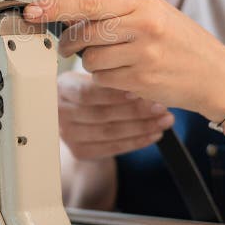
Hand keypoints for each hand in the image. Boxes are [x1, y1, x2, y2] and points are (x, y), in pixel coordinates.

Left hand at [26, 0, 224, 120]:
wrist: (215, 74)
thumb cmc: (181, 40)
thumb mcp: (152, 13)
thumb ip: (114, 12)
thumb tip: (68, 16)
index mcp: (143, 3)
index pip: (89, 3)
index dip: (56, 8)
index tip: (34, 11)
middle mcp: (143, 27)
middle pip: (83, 34)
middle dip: (67, 42)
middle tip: (66, 45)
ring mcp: (143, 56)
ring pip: (90, 60)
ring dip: (91, 61)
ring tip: (113, 58)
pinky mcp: (141, 82)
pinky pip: (102, 79)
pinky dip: (105, 78)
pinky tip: (124, 73)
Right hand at [57, 70, 173, 159]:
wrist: (80, 117)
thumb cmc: (93, 90)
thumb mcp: (93, 76)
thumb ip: (111, 74)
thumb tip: (142, 74)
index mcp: (62, 87)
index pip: (87, 93)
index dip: (114, 94)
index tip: (139, 90)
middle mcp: (60, 112)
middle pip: (101, 114)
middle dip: (135, 111)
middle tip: (161, 106)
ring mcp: (69, 134)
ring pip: (109, 132)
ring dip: (141, 127)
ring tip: (164, 119)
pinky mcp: (80, 150)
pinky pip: (112, 148)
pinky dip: (136, 141)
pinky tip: (154, 133)